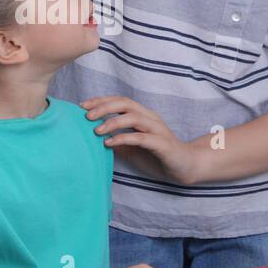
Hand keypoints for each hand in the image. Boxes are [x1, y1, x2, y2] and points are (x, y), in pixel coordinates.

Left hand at [82, 96, 203, 185]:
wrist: (185, 166)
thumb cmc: (157, 156)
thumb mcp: (132, 148)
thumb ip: (117, 141)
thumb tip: (95, 139)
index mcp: (142, 116)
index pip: (120, 101)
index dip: (101, 100)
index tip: (82, 106)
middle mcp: (150, 118)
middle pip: (125, 104)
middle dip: (104, 107)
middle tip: (86, 116)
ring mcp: (157, 129)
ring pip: (133, 117)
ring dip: (113, 122)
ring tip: (96, 131)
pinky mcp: (162, 144)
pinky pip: (141, 138)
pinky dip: (124, 138)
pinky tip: (110, 143)